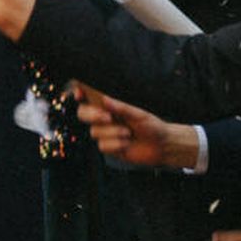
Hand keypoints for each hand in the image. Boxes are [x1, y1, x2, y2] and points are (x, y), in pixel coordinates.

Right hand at [76, 91, 199, 167]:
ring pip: (94, 131)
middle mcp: (103, 118)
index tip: (80, 94)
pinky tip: (127, 144)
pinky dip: (116, 144)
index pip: (88, 97)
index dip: (79, 93)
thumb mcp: (138, 114)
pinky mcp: (107, 147)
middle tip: (107, 117)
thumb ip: (121, 107)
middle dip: (92, 115)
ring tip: (128, 133)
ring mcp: (104, 133)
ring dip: (112, 132)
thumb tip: (104, 99)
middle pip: (82, 113)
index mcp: (110, 106)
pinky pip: (102, 145)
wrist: (161, 146)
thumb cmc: (151, 126)